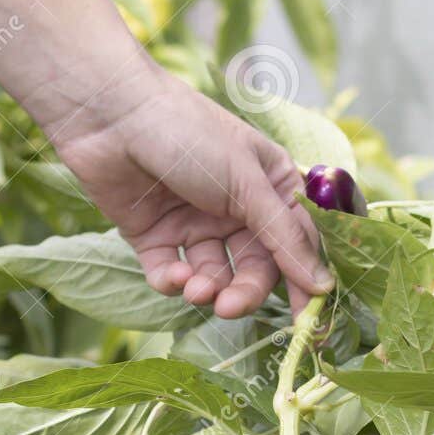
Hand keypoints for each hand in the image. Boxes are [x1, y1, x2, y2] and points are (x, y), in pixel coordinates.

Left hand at [52, 73, 332, 318]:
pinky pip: (172, 275)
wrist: (110, 113)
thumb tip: (323, 286)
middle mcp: (236, 210)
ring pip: (214, 277)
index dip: (302, 283)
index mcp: (269, 188)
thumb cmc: (188, 132)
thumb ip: (284, 237)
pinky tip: (174, 275)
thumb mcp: (247, 183)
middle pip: (253, 269)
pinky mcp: (155, 237)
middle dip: (243, 292)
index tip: (307, 321)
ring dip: (208, 289)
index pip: (296, 246)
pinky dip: (174, 282)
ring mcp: (194, 223)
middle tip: (230, 307)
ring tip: (197, 289)